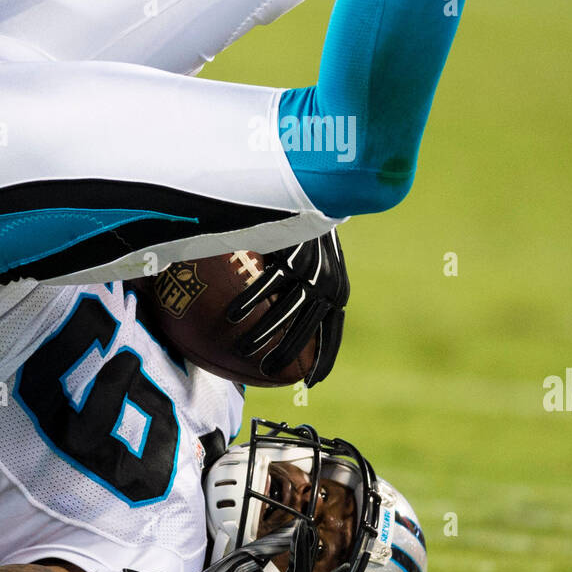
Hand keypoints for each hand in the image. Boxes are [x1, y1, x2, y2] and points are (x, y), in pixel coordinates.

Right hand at [225, 230, 349, 385]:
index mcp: (337, 290)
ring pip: (284, 311)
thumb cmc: (307, 231)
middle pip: (307, 329)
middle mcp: (328, 283)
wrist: (310, 191)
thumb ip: (306, 290)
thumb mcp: (315, 262)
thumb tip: (286, 321)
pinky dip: (250, 302)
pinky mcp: (292, 254)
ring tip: (243, 349)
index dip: (325, 358)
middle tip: (267, 373)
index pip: (333, 332)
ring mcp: (311, 270)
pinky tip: (234, 315)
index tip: (312, 381)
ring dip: (262, 334)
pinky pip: (268, 285)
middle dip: (288, 355)